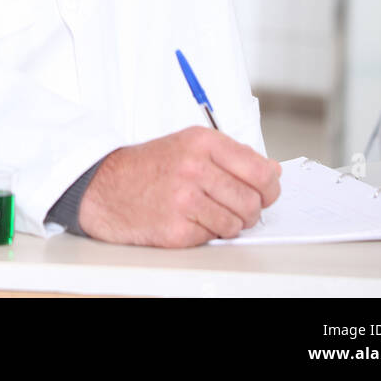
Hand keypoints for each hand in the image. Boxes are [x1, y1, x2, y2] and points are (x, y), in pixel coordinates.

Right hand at [77, 126, 281, 246]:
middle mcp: (194, 167)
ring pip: (236, 223)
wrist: (108, 187)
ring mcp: (185, 199)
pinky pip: (214, 237)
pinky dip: (208, 233)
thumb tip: (273, 171)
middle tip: (238, 207)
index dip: (269, 186)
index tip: (267, 191)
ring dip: (230, 223)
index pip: (259, 169)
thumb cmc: (151, 166)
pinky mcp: (177, 229)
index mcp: (202, 142)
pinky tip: (191, 220)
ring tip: (210, 212)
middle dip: (251, 209)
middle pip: (252, 200)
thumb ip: (233, 156)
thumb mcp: (190, 145)